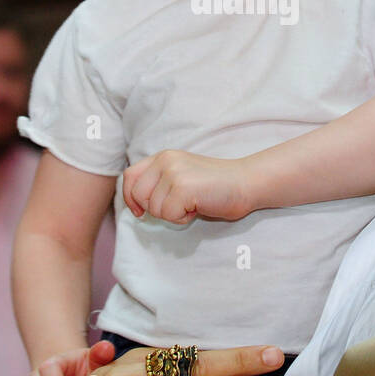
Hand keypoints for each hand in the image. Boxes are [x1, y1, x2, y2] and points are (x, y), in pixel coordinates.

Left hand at [122, 150, 252, 222]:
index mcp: (163, 156)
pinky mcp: (183, 187)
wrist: (245, 183)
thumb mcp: (181, 175)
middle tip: (179, 206)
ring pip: (154, 209)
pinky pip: (169, 215)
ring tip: (193, 204)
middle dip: (155, 209)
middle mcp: (165, 160)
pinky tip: (198, 207)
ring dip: (172, 215)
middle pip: (138, 195)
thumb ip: (159, 182)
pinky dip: (183, 219)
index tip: (140, 212)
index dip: (130, 198)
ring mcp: (173, 173)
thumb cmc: (215, 186)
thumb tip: (135, 205)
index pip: (129, 176)